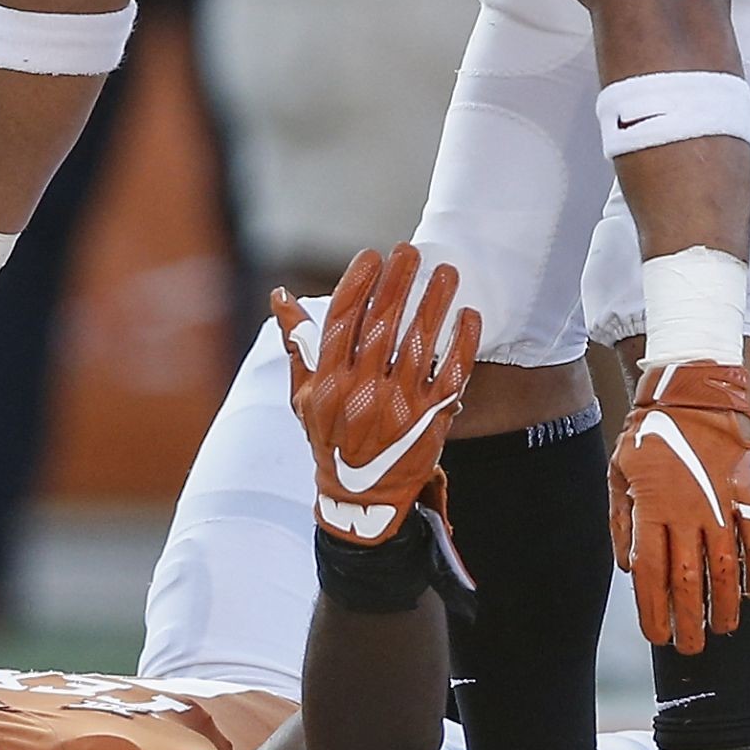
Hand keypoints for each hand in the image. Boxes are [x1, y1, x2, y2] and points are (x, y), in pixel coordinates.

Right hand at [274, 244, 478, 557]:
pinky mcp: (430, 420)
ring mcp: (398, 407)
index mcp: (329, 382)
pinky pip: (451, 375)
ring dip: (434, 303)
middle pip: (382, 324)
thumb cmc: (329, 438)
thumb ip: (298, 345)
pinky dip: (461, 344)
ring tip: (447, 272)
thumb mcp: (304, 396)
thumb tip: (281, 296)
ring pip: (420, 344)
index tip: (372, 255)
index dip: (357, 284)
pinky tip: (468, 315)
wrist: (361, 498)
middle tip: (411, 250)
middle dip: (398, 282)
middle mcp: (362, 392)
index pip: (341, 321)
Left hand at [610, 361, 749, 654]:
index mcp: (651, 509)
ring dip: (725, 604)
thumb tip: (630, 569)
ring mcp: (721, 503)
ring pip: (725, 568)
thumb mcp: (619, 471)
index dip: (654, 612)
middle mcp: (686, 512)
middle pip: (688, 581)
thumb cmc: (650, 431)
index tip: (658, 636)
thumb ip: (622, 522)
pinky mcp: (749, 492)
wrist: (693, 387)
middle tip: (692, 648)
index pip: (651, 576)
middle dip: (690, 621)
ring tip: (723, 629)